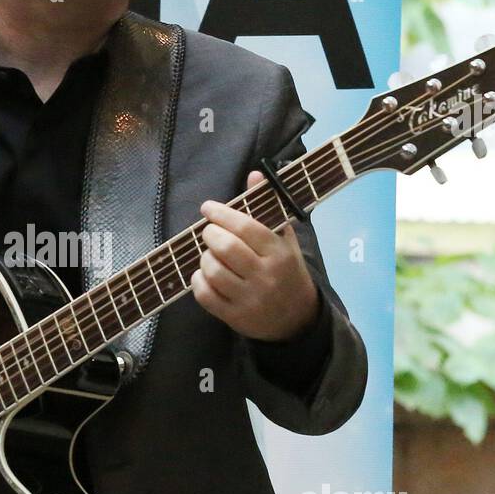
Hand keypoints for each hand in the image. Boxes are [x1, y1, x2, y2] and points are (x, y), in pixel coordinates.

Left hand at [191, 170, 319, 340]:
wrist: (297, 319)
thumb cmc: (287, 271)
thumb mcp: (285, 239)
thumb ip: (268, 207)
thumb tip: (253, 174)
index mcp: (278, 253)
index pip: (245, 227)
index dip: (221, 213)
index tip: (207, 208)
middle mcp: (265, 276)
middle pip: (225, 248)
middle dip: (210, 234)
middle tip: (209, 232)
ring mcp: (249, 298)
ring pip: (212, 271)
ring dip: (204, 257)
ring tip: (210, 254)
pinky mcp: (234, 317)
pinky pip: (205, 295)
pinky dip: (198, 281)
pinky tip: (204, 274)